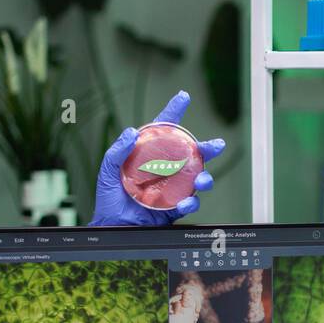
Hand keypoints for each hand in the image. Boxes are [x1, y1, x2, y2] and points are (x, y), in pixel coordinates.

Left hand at [90, 90, 225, 226]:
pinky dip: (190, 203)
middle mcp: (165, 170)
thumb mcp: (107, 170)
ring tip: (201, 181)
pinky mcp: (174, 207)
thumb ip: (117, 151)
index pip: (163, 130)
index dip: (173, 113)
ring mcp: (172, 188)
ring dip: (205, 178)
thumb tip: (131, 132)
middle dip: (207, 148)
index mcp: (149, 156)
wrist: (113, 225)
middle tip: (216, 145)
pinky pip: (189, 203)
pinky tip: (184, 203)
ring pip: (197, 178)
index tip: (183, 97)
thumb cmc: (109, 198)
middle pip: (191, 154)